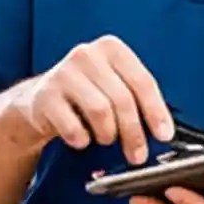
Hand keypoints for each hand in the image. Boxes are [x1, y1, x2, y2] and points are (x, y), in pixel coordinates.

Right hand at [12, 34, 174, 163]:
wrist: (39, 101)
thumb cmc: (85, 95)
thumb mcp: (112, 86)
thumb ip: (137, 99)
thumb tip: (163, 130)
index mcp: (112, 49)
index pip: (142, 81)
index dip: (156, 111)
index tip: (164, 135)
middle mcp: (88, 55)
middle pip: (122, 99)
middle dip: (134, 132)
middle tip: (138, 154)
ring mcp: (64, 73)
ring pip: (100, 111)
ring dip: (107, 134)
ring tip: (105, 138)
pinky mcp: (45, 95)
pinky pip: (72, 126)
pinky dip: (81, 138)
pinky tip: (82, 139)